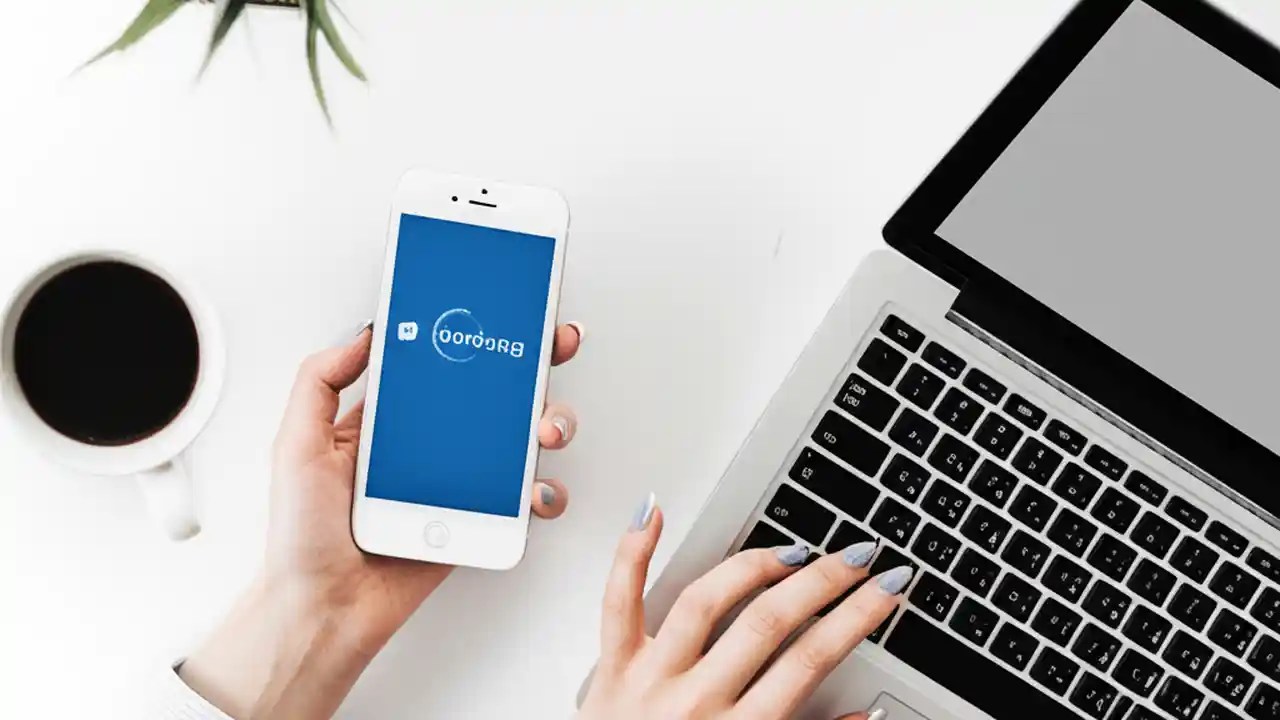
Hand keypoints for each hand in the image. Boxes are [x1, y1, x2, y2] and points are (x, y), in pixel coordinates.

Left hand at [180, 320, 583, 719]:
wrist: (324, 610)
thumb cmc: (301, 537)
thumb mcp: (295, 445)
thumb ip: (320, 380)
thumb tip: (365, 332)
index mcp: (389, 419)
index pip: (443, 363)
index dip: (478, 335)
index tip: (509, 311)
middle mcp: (431, 444)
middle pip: (497, 392)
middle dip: (535, 365)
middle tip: (553, 348)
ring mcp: (460, 481)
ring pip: (523, 438)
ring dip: (550, 422)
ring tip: (544, 429)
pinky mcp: (479, 520)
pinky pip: (525, 499)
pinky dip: (544, 490)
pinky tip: (535, 489)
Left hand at [577, 497, 907, 719]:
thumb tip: (865, 714)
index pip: (812, 660)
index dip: (857, 617)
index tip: (887, 588)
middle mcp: (698, 701)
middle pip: (769, 623)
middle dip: (822, 582)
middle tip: (857, 556)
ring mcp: (652, 678)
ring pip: (706, 602)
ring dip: (752, 568)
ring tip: (791, 550)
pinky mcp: (612, 666)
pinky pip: (619, 601)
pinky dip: (632, 552)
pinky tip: (652, 511)